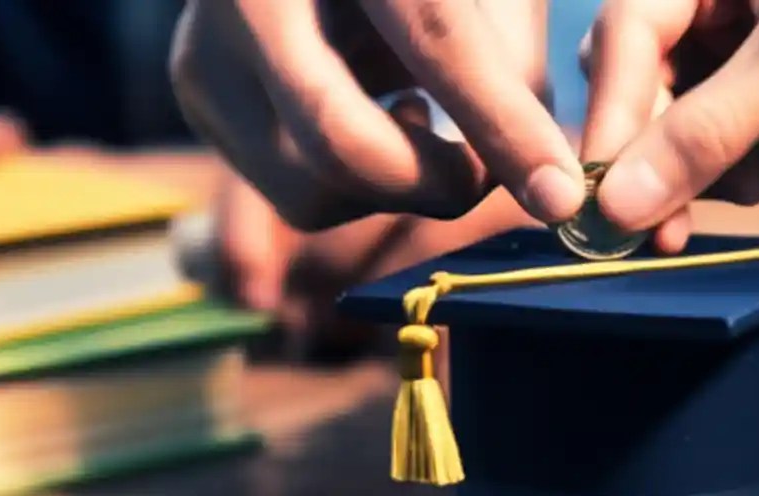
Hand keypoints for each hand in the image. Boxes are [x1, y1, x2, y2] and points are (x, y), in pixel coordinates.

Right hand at [169, 0, 584, 232]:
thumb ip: (513, 55)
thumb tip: (540, 178)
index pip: (433, 38)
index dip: (501, 124)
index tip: (562, 194)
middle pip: (342, 144)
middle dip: (434, 184)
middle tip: (483, 174)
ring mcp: (204, 47)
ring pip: (311, 191)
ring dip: (395, 185)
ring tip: (420, 116)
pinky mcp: (196, 90)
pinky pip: (292, 189)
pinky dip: (355, 178)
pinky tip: (379, 111)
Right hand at [584, 0, 758, 251]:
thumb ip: (702, 132)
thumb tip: (619, 203)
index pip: (630, 31)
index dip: (614, 116)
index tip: (604, 192)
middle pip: (651, 75)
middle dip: (659, 151)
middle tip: (661, 223)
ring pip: (688, 110)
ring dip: (706, 163)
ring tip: (754, 184)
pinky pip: (732, 128)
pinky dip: (746, 158)